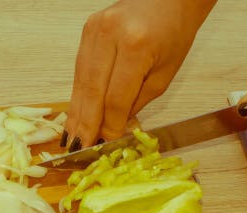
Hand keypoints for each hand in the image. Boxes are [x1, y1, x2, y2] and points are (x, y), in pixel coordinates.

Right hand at [63, 0, 215, 149]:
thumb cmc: (174, 32)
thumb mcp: (163, 74)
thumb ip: (136, 102)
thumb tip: (113, 128)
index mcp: (136, 46)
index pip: (115, 98)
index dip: (109, 125)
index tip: (106, 144)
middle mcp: (110, 34)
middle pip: (92, 90)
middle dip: (86, 124)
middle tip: (79, 149)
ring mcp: (94, 30)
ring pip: (81, 81)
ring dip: (76, 112)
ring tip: (72, 137)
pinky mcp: (87, 29)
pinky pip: (80, 69)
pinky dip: (78, 94)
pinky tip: (75, 113)